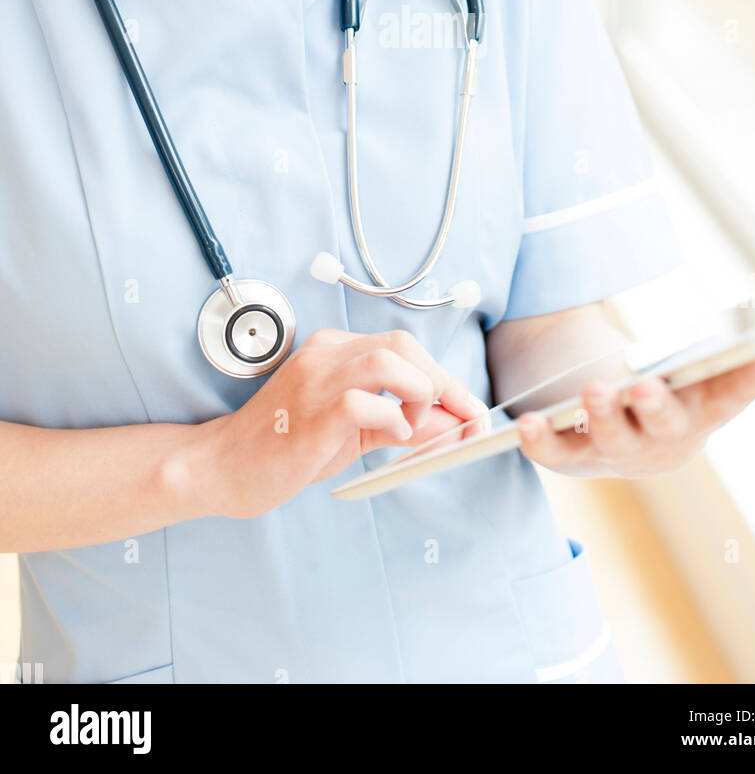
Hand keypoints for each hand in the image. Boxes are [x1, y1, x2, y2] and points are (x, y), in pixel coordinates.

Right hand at [198, 327, 487, 516]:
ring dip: (418, 395)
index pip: (404, 347)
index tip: (472, 409)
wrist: (223, 467)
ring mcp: (315, 380)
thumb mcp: (353, 432)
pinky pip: (365, 402)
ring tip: (411, 428)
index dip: (445, 377)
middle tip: (464, 421)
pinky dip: (392, 419)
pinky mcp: (310, 413)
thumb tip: (453, 422)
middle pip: (403, 346)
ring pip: (389, 361)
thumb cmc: (285, 447)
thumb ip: (400, 422)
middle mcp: (326, 354)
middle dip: (444, 383)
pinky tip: (390, 438)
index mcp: (335, 350)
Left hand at [516, 295, 754, 478]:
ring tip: (594, 392)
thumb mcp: (731, 363)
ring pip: (615, 438)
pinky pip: (557, 454)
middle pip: (672, 422)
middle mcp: (672, 434)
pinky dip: (543, 442)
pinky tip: (528, 426)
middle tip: (645, 386)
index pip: (746, 388)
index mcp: (714, 405)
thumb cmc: (687, 392)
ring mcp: (623, 449)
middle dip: (660, 406)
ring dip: (605, 416)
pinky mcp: (577, 455)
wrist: (625, 443)